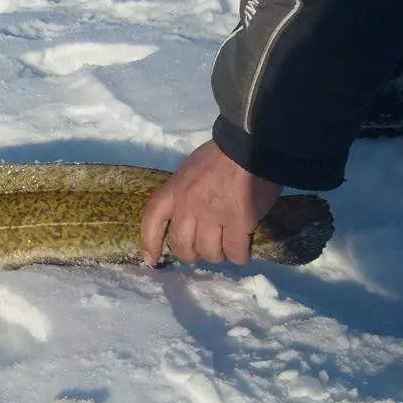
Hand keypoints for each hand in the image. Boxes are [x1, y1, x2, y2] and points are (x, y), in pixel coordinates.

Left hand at [141, 139, 281, 264]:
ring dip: (217, 255)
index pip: (152, 220)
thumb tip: (185, 221)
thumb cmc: (220, 156)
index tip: (152, 260)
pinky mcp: (239, 221)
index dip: (149, 243)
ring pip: (209, 252)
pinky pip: (235, 252)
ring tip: (226, 247)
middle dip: (191, 254)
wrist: (252, 143)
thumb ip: (183, 194)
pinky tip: (243, 251)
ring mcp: (213, 215)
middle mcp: (188, 205)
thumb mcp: (190, 171)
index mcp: (174, 189)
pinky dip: (239, 256)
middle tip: (203, 251)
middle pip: (181, 245)